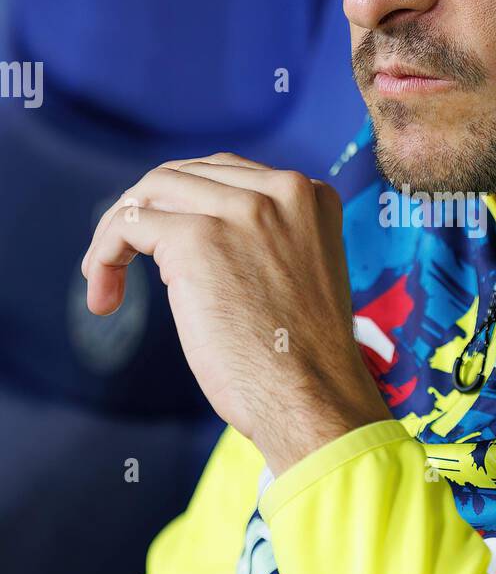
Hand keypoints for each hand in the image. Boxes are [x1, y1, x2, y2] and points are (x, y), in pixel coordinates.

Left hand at [82, 153, 389, 473]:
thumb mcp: (298, 275)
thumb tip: (191, 235)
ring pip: (151, 195)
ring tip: (104, 280)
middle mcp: (280, 190)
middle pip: (183, 177)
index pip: (226, 174)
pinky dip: (105, 254)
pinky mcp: (197, 238)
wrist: (313, 398)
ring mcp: (240, 210)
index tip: (162, 248)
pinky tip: (104, 296)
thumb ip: (264, 241)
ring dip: (116, 233)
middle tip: (121, 260)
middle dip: (145, 213)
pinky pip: (129, 226)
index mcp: (310, 196)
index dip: (183, 208)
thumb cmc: (302, 360)